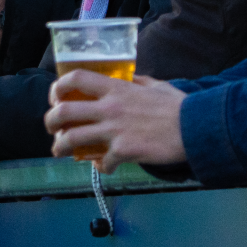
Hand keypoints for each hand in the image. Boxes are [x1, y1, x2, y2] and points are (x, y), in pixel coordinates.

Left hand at [43, 71, 186, 172]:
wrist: (195, 128)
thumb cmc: (178, 107)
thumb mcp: (155, 85)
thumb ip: (137, 82)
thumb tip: (130, 79)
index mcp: (116, 88)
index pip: (76, 78)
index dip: (58, 87)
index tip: (56, 97)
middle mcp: (109, 107)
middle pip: (64, 111)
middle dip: (50, 121)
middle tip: (52, 129)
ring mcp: (114, 130)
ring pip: (72, 138)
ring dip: (61, 146)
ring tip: (60, 151)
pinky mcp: (123, 151)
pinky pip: (102, 162)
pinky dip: (101, 167)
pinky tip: (106, 168)